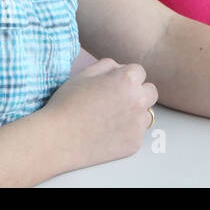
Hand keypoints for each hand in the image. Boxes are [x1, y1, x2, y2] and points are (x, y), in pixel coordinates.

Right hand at [42, 58, 158, 169]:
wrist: (59, 138)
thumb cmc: (68, 103)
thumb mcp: (85, 73)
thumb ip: (108, 65)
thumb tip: (120, 68)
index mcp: (128, 79)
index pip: (140, 71)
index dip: (125, 76)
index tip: (112, 84)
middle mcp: (138, 100)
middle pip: (150, 92)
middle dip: (138, 92)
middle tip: (116, 99)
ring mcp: (138, 124)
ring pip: (147, 113)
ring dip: (135, 112)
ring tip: (111, 116)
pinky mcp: (135, 143)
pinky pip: (138, 132)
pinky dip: (128, 131)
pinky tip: (108, 131)